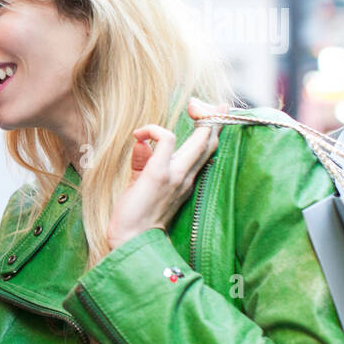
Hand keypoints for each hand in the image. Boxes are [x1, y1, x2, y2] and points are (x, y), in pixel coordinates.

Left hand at [108, 98, 222, 250]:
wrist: (131, 240)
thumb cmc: (134, 216)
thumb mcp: (141, 183)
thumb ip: (143, 163)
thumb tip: (140, 142)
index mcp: (186, 179)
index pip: (207, 150)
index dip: (211, 128)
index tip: (208, 110)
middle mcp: (187, 177)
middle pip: (211, 141)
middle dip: (213, 117)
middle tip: (203, 103)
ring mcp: (176, 175)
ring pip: (200, 139)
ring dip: (200, 117)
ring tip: (191, 107)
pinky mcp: (160, 174)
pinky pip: (166, 139)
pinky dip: (154, 130)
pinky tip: (140, 134)